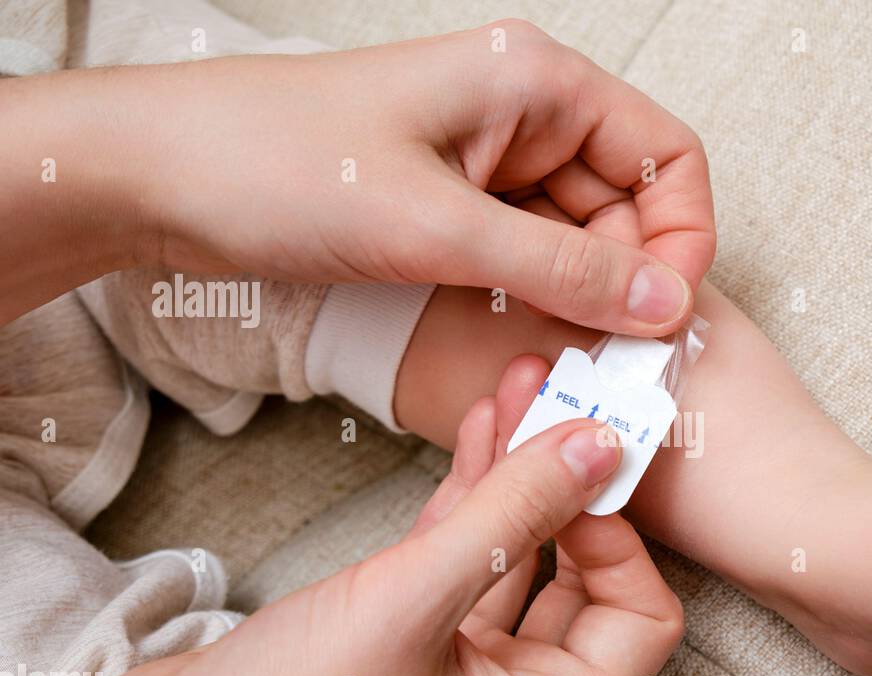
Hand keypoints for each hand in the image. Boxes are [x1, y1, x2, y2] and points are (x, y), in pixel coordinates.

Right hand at [0, 360, 683, 675]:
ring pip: (515, 555)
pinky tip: (481, 426)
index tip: (586, 465)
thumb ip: (512, 517)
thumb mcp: (409, 604)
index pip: (641, 619)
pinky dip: (471, 493)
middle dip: (575, 488)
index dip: (623, 538)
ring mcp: (456, 668)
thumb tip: (598, 447)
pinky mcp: (401, 635)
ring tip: (525, 383)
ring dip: (521, 474)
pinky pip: (460, 554)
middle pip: (583, 578)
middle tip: (571, 401)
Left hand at [1, 20, 713, 331]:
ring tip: (564, 358)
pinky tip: (522, 338)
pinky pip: (524, 254)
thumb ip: (564, 269)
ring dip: (580, 299)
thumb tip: (667, 303)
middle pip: (627, 204)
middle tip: (612, 361)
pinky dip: (535, 299)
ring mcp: (484, 161)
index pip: (667, 157)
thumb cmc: (277, 166)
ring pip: (577, 238)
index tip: (665, 315)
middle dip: (628, 281)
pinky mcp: (450, 203)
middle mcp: (522, 115)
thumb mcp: (439, 228)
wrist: (155, 175)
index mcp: (536, 83)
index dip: (682, 239)